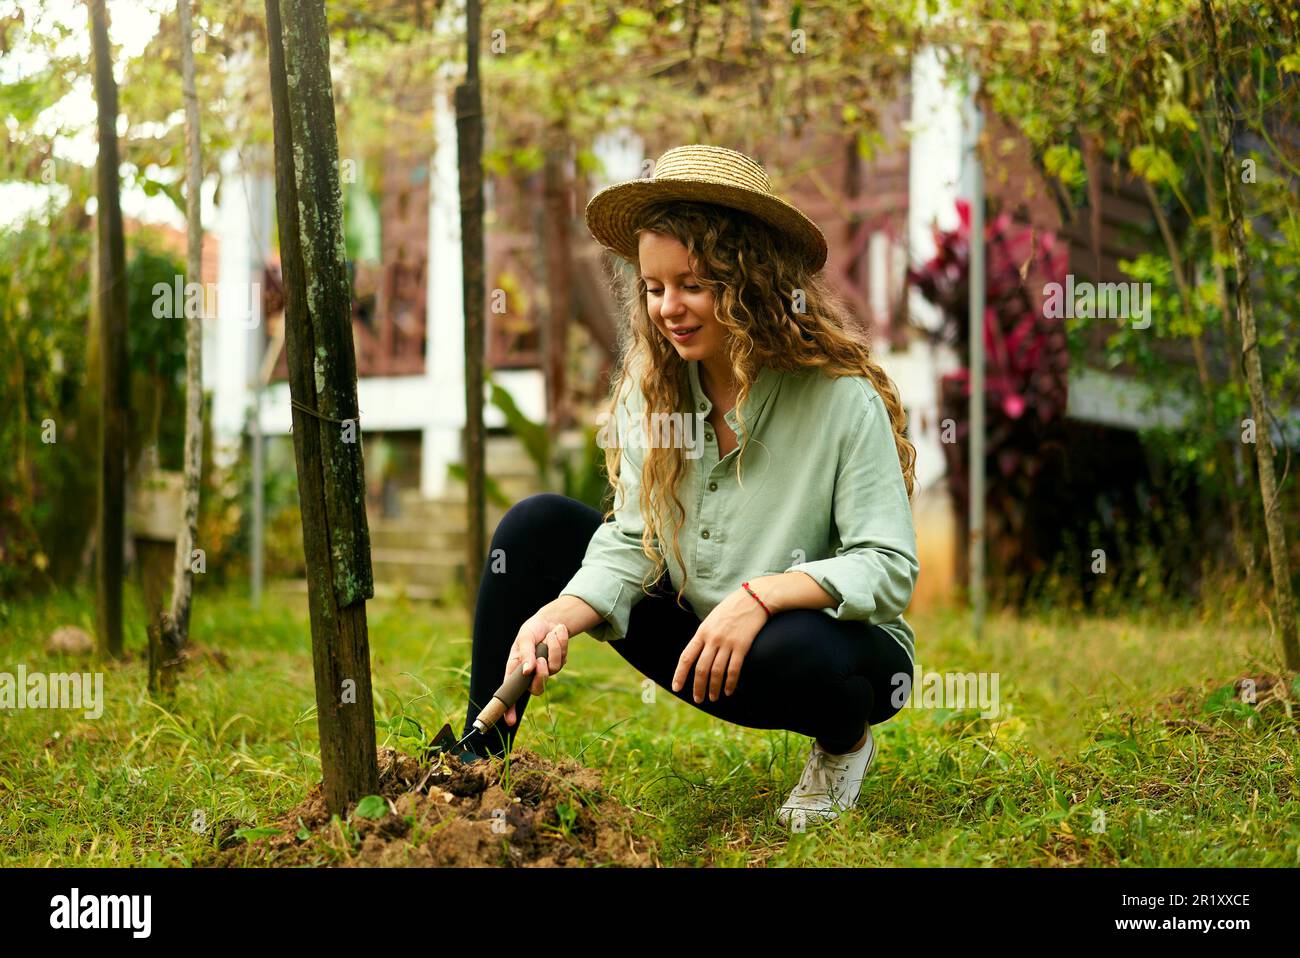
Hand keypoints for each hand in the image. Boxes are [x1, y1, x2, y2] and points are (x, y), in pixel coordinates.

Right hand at [503, 614, 569, 725]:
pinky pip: (563, 658)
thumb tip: (527, 671)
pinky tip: (557, 633)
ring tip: (550, 635)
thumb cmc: (531, 631)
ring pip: (554, 669)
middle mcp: (531, 674)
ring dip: (553, 649)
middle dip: (541, 675)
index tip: (510, 721)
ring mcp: (546, 670)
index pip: (511, 693)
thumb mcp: (524, 638)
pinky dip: (560, 643)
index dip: (509, 709)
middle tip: (540, 659)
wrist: (549, 621)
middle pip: (538, 689)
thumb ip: (526, 654)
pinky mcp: (560, 663)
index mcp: (516, 670)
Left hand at [671, 585, 767, 702]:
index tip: (676, 688)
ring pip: (716, 672)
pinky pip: (733, 669)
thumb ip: (704, 637)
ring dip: (714, 688)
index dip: (680, 674)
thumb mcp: (712, 620)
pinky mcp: (742, 646)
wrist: (754, 599)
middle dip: (698, 687)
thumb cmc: (731, 609)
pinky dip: (730, 683)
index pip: (686, 657)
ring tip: (713, 698)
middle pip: (701, 669)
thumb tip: (697, 655)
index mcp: (702, 632)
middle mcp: (712, 639)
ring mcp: (727, 643)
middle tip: (698, 699)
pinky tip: (729, 691)